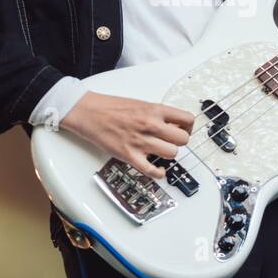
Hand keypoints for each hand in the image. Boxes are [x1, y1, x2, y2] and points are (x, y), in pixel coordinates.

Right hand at [60, 91, 194, 179]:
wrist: (88, 112)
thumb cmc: (110, 107)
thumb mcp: (140, 103)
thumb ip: (157, 114)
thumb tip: (172, 125)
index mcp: (154, 110)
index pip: (187, 119)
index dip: (188, 127)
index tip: (184, 130)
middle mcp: (150, 125)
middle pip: (183, 139)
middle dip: (180, 142)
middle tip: (172, 142)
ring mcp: (140, 141)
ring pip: (172, 154)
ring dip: (168, 154)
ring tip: (161, 151)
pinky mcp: (129, 155)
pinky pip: (152, 170)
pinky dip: (158, 173)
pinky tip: (158, 170)